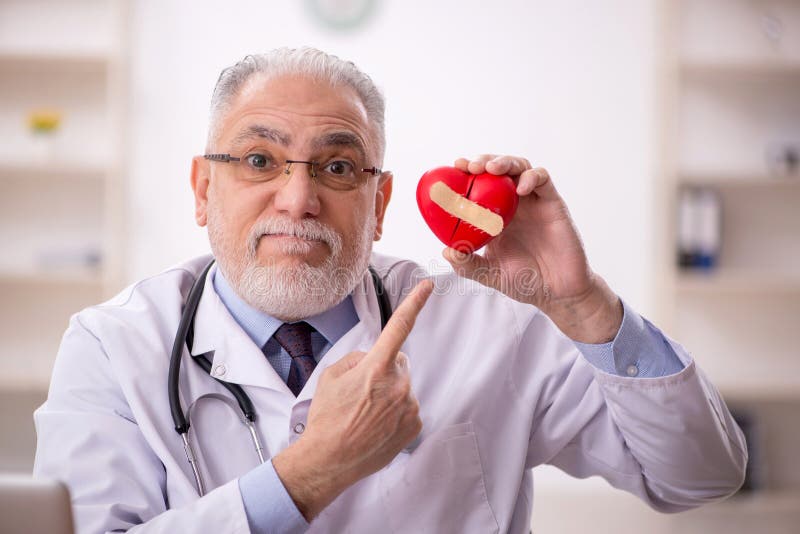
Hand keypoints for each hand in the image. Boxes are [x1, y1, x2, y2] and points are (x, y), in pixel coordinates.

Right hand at [273, 279, 432, 519]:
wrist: (329, 460)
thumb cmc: (326, 418)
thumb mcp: (331, 376)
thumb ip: (358, 358)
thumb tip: (373, 359)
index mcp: (376, 367)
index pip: (400, 327)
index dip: (415, 303)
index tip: (428, 286)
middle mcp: (398, 385)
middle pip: (398, 362)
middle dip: (384, 369)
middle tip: (362, 391)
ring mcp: (409, 406)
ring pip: (402, 386)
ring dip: (389, 393)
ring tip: (365, 413)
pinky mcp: (414, 425)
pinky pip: (407, 407)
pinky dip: (395, 412)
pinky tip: (376, 425)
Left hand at [443, 155, 621, 343]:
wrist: (557, 292)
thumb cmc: (524, 282)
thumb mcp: (489, 274)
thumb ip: (467, 265)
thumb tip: (447, 251)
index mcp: (495, 216)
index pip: (479, 185)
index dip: (466, 174)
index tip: (454, 168)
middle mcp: (513, 205)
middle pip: (498, 170)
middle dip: (484, 161)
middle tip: (471, 166)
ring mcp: (533, 202)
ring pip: (520, 167)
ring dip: (505, 162)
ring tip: (491, 169)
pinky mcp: (552, 204)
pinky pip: (543, 180)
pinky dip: (531, 177)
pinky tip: (520, 189)